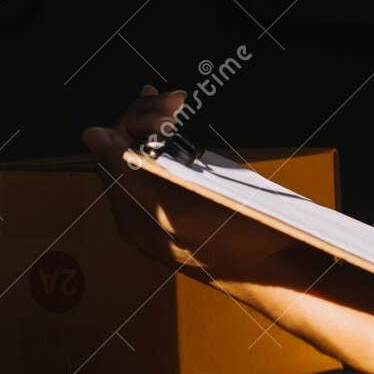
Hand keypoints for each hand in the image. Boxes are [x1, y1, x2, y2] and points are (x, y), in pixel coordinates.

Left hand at [82, 87, 295, 283]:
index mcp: (133, 218)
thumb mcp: (177, 207)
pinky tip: (176, 119)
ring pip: (143, 148)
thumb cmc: (237, 245)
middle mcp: (143, 213)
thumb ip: (128, 173)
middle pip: (124, 148)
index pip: (109, 154)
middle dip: (145, 117)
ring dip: (156, 120)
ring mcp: (166, 208)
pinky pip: (163, 160)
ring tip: (178, 104)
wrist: (282, 271)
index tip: (168, 112)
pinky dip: (168, 135)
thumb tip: (92, 136)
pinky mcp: (189, 203)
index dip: (132, 123)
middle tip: (177, 102)